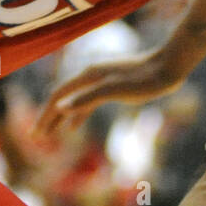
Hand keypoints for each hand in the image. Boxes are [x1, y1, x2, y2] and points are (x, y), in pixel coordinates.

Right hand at [35, 51, 181, 136]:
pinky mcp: (110, 86)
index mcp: (88, 75)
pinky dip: (76, 115)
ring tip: (50, 134)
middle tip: (37, 137)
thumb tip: (60, 108)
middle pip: (62, 98)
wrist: (169, 67)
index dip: (46, 115)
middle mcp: (89, 76)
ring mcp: (99, 81)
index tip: (37, 134)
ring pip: (73, 101)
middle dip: (48, 117)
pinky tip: (73, 126)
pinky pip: (85, 102)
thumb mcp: (115, 91)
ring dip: (60, 117)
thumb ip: (87, 99)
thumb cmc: (145, 79)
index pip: (58, 96)